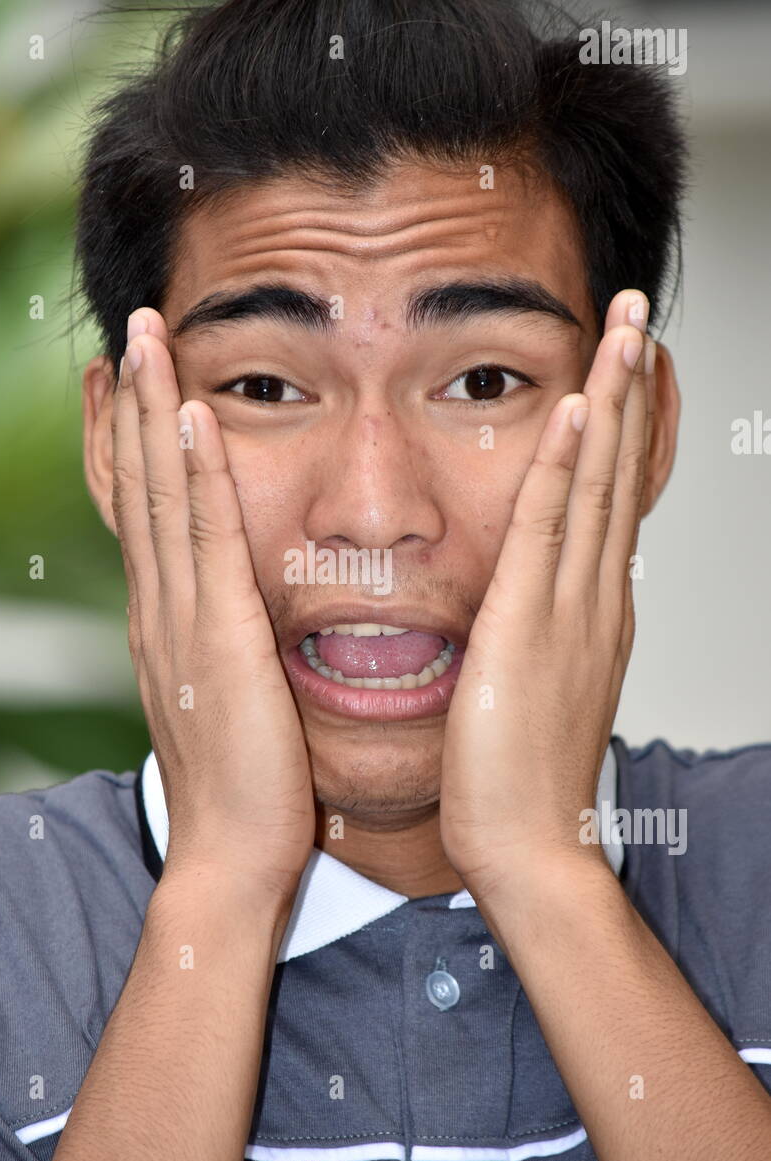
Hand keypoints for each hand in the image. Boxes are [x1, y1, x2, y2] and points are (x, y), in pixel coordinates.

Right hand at [112, 309, 314, 903]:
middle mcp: (158, 608)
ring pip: (159, 493)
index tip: (124, 384)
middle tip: (125, 331)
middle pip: (136, 486)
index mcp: (164, 622)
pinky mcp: (219, 633)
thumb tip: (243, 626)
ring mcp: (180, 617)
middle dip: (129, 404)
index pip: (139, 514)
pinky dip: (195, 469)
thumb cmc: (245, 788)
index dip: (127, 445)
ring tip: (142, 337)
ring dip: (149, 409)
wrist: (232, 855)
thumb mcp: (226, 701)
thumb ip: (225, 653)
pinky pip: (206, 532)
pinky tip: (191, 411)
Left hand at [439, 290, 653, 911]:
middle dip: (632, 388)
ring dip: (612, 398)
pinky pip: (548, 526)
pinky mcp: (529, 623)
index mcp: (595, 609)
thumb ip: (540, 635)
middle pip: (619, 473)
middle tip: (643, 317)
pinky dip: (563, 463)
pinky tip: (575, 406)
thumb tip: (530, 605)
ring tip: (626, 328)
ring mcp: (572, 607)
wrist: (528, 844)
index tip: (627, 368)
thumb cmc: (519, 777)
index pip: (612, 498)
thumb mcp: (539, 686)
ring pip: (596, 482)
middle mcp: (596, 596)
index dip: (623, 427)